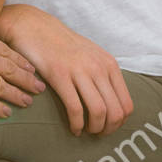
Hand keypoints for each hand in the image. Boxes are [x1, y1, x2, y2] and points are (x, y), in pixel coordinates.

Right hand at [0, 4, 132, 135]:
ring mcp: (79, 71)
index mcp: (109, 64)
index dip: (119, 123)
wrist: (34, 27)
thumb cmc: (62, 45)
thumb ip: (103, 74)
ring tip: (85, 131)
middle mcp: (98, 67)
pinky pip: (75, 108)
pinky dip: (76, 124)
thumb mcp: (91, 55)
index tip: (108, 127)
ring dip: (93, 128)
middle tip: (97, 134)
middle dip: (108, 129)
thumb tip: (113, 102)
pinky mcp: (59, 75)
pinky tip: (73, 128)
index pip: (126, 104)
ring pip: (98, 111)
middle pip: (115, 111)